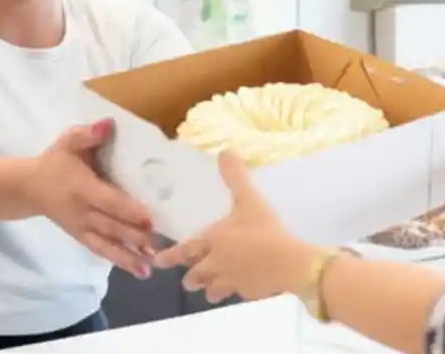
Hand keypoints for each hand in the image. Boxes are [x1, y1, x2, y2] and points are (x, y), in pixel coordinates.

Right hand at [28, 118, 155, 278]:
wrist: (28, 188)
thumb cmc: (55, 162)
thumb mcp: (67, 142)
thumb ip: (87, 134)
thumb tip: (108, 124)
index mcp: (81, 188)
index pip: (107, 201)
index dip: (128, 210)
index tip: (149, 219)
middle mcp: (82, 212)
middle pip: (111, 227)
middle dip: (134, 237)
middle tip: (158, 246)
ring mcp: (81, 228)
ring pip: (107, 244)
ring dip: (129, 257)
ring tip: (150, 268)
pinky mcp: (81, 237)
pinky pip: (101, 250)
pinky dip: (119, 260)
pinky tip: (139, 270)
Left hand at [154, 151, 318, 304]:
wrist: (287, 262)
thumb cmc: (262, 229)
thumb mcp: (249, 198)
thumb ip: (236, 176)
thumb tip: (224, 151)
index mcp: (212, 242)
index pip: (184, 252)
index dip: (169, 257)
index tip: (157, 262)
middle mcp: (216, 265)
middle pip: (195, 277)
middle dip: (191, 278)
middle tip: (189, 278)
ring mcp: (232, 282)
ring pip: (212, 291)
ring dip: (210, 289)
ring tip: (213, 288)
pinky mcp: (249, 292)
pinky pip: (237, 293)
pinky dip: (237, 290)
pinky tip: (245, 284)